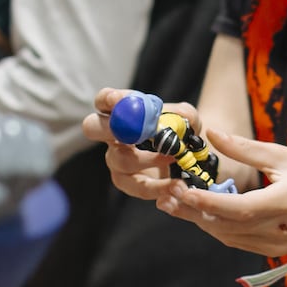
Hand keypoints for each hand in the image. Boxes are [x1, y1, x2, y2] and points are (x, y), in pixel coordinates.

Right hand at [84, 88, 189, 203]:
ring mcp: (117, 160)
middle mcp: (113, 135)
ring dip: (147, 159)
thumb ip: (182, 115)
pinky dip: (158, 188)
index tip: (117, 99)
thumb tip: (176, 118)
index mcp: (121, 113)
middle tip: (132, 130)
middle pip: (92, 128)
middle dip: (107, 127)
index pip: (104, 100)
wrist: (194, 159)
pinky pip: (137, 187)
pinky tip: (176, 186)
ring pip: (119, 160)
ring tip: (173, 159)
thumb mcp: (188, 119)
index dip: (106, 99)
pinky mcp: (129, 183)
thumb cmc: (182, 131)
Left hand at [144, 124, 286, 257]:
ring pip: (230, 237)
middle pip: (228, 226)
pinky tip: (201, 214)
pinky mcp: (276, 250)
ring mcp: (279, 244)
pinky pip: (239, 241)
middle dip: (194, 212)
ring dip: (201, 222)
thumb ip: (245, 148)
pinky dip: (218, 228)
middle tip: (167, 195)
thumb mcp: (285, 154)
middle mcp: (282, 229)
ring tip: (176, 204)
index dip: (208, 202)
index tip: (182, 190)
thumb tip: (212, 132)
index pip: (239, 208)